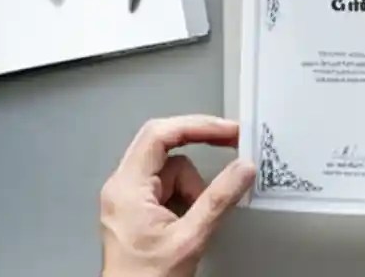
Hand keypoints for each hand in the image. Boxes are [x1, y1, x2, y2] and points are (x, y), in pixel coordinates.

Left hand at [100, 115, 256, 276]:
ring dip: (192, 187)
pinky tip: (187, 222)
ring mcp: (127, 197)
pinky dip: (186, 198)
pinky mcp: (136, 208)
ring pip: (171, 169)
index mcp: (127, 188)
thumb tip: (242, 169)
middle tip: (231, 144)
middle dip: (199, 147)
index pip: (160, 135)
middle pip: (164, 146)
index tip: (227, 131)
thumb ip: (219, 200)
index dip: (197, 126)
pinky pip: (168, 187)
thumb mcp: (190, 238)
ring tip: (194, 220)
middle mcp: (122, 186)